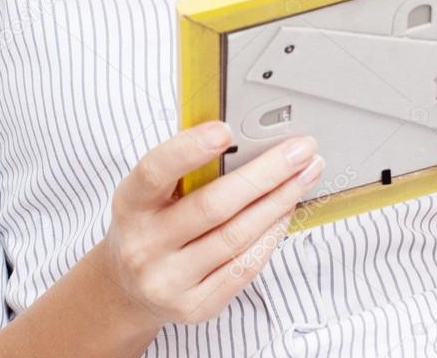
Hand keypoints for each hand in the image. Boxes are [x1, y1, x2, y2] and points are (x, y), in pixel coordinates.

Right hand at [96, 121, 323, 328]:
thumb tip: (242, 135)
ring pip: (236, 236)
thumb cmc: (152, 221)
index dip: (189, 149)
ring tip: (305, 175)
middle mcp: (145, 245)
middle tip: (300, 150)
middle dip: (266, 173)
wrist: (130, 289)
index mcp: (130, 203)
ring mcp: (169, 281)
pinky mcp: (195, 307)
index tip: (227, 130)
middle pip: (213, 206)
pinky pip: (244, 267)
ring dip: (279, 201)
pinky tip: (287, 211)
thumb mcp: (152, 190)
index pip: (156, 171)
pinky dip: (272, 234)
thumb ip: (185, 165)